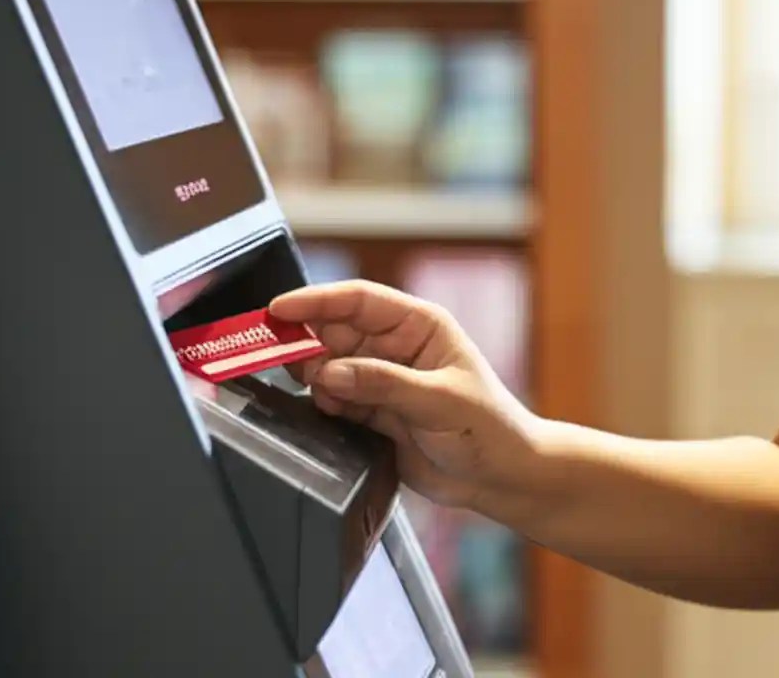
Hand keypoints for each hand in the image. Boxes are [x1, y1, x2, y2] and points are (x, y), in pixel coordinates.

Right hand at [270, 280, 546, 513]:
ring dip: (316, 378)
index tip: (279, 310)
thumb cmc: (490, 428)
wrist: (501, 477)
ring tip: (325, 395)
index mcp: (419, 326)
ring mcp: (383, 380)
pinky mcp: (374, 412)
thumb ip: (383, 383)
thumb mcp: (439, 401)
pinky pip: (335, 399)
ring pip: (329, 366)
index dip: (316, 301)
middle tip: (277, 356)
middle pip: (334, 331)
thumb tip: (330, 371)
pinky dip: (325, 404)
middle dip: (305, 341)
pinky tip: (333, 413)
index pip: (358, 300)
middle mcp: (397, 348)